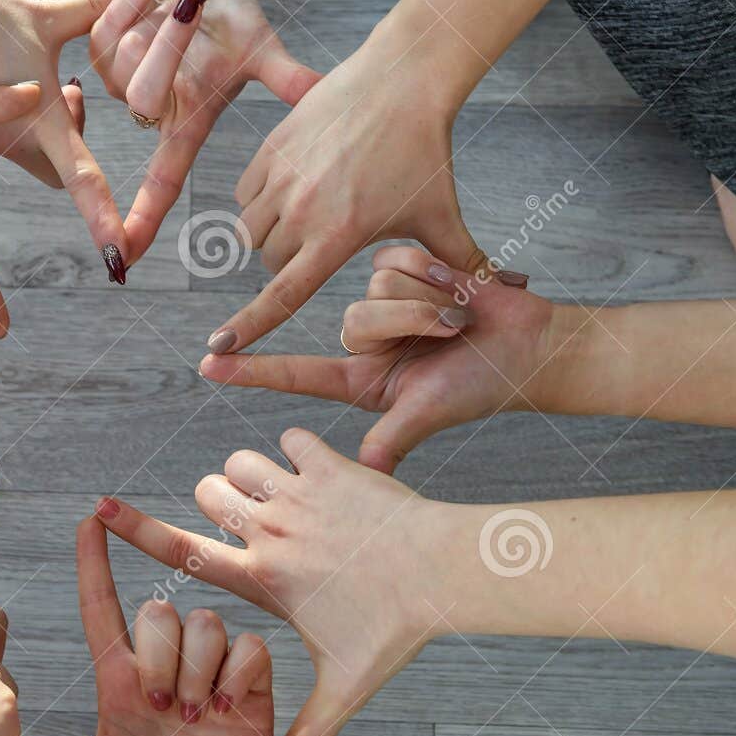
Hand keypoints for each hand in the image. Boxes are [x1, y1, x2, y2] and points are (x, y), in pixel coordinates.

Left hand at [0, 518, 293, 735]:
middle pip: (157, 611)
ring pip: (201, 622)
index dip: (95, 561)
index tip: (89, 516)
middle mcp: (162, 671)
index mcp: (118, 684)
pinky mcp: (252, 691)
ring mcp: (208, 678)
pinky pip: (248, 646)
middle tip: (160, 712)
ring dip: (195, 672)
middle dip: (157, 657)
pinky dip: (237, 677)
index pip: (102, 606)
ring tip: (193, 720)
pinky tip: (227, 714)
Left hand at [90, 0, 318, 260]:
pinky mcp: (97, 44)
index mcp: (187, 125)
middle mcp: (151, 111)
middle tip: (194, 5)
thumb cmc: (233, 17)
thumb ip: (287, 77)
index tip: (120, 257)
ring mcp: (120, 80)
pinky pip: (108, 21)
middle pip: (143, 98)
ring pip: (123, 56)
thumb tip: (326, 92)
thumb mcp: (262, 48)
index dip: (141, 219)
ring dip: (156, 12)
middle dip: (169, 45)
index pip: (161, 183)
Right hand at [94, 430, 452, 735]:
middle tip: (245, 530)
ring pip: (241, 461)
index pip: (179, 552)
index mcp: (261, 579)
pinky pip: (291, 440)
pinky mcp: (332, 465)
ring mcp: (300, 493)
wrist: (446, 572)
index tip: (100, 507)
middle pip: (206, 493)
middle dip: (215, 507)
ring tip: (276, 503)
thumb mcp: (344, 689)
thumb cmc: (395, 631)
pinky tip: (314, 475)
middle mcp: (271, 530)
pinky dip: (294, 452)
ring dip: (250, 478)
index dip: (133, 529)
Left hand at [202, 245, 557, 471]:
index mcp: (361, 379)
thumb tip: (364, 475)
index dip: (252, 370)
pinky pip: (397, 260)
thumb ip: (393, 439)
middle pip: (352, 320)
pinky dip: (435, 273)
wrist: (530, 344)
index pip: (296, 374)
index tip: (205, 364)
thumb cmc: (482, 386)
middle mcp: (366, 341)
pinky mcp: (407, 270)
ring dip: (426, 301)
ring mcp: (385, 304)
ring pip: (375, 288)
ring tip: (458, 318)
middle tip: (448, 337)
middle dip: (408, 324)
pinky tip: (459, 288)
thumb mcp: (430, 413)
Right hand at [211, 42, 511, 353]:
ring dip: (271, 233)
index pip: (281, 295)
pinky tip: (294, 186)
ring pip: (252, 230)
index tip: (218, 348)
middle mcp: (301, 210)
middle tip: (323, 241)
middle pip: (270, 263)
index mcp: (338, 235)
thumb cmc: (425, 153)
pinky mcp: (270, 150)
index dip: (249, 326)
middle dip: (289, 263)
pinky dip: (261, 200)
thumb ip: (464, 262)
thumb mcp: (442, 215)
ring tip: (306, 214)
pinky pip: (245, 195)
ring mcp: (282, 177)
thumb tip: (509, 292)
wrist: (402, 81)